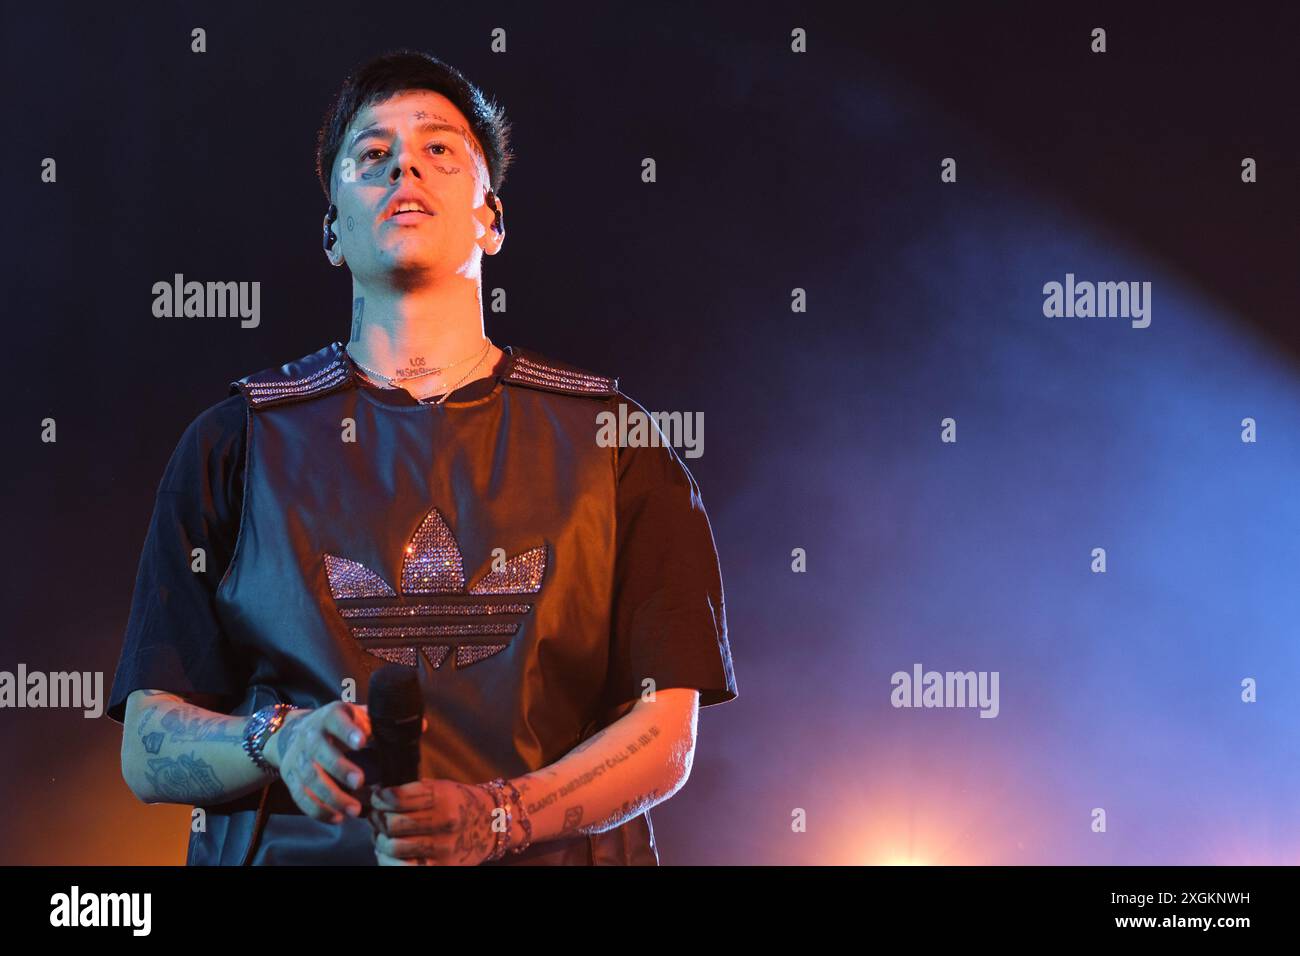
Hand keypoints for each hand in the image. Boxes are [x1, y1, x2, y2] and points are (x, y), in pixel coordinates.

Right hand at [265, 701, 370, 823]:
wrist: (294, 733)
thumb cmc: (336, 726)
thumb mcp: (353, 715)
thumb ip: (374, 723)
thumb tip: (410, 729)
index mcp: (329, 718)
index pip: (336, 721)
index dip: (347, 732)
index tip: (362, 742)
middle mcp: (310, 737)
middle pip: (321, 752)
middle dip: (340, 768)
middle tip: (359, 782)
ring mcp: (299, 759)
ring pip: (311, 779)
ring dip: (332, 797)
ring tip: (354, 810)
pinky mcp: (291, 779)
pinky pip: (301, 797)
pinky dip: (318, 810)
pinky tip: (337, 818)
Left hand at [368, 779, 501, 865]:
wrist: (492, 825)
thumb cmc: (459, 803)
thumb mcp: (441, 787)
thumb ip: (411, 792)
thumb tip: (375, 797)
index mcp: (443, 796)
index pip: (397, 798)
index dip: (379, 799)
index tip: (376, 799)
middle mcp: (445, 821)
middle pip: (392, 824)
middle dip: (377, 820)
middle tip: (375, 818)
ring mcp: (444, 847)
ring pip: (393, 847)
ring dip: (380, 841)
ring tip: (380, 835)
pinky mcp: (442, 867)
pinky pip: (403, 868)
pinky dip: (388, 860)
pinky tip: (388, 852)